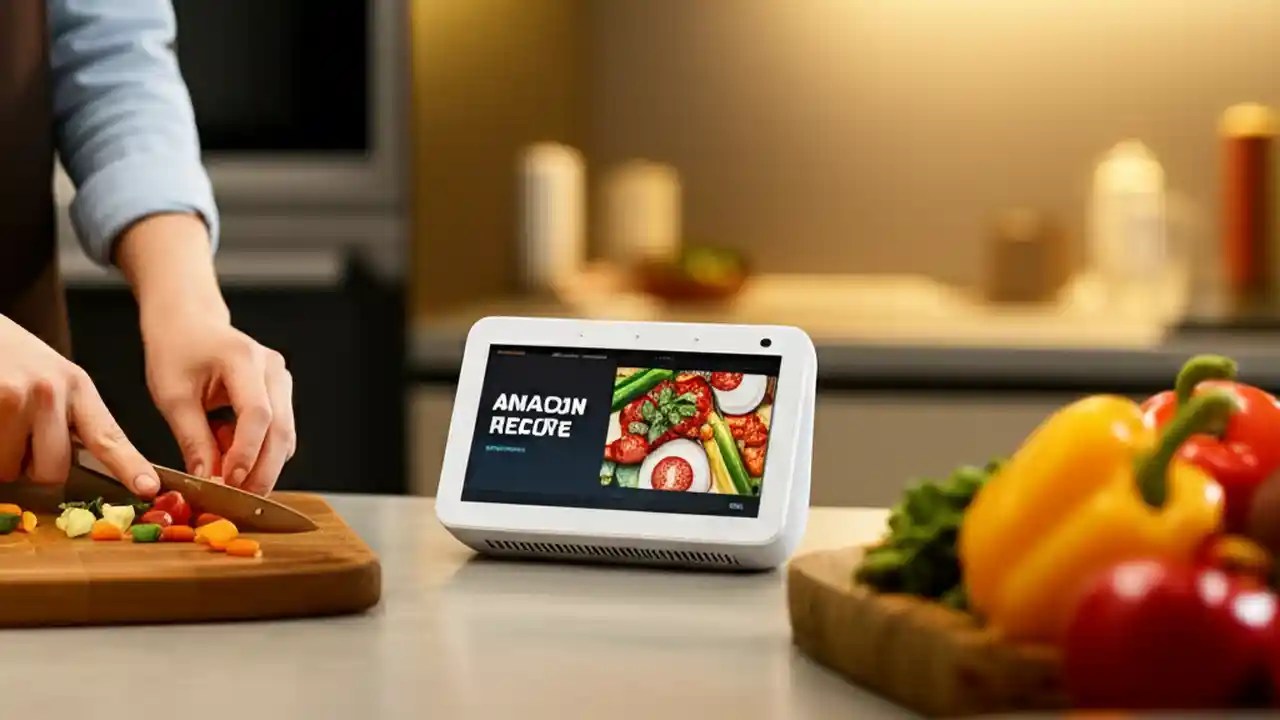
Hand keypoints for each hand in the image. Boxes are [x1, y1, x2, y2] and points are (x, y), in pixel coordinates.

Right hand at [0, 315, 160, 496]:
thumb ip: (68, 416)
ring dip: (2, 458)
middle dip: (32, 467)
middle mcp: (50, 392)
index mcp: (76, 386)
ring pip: (11, 470)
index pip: (107, 435)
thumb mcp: (52, 376)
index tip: (148, 487)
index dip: (129, 465)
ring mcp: (14, 399)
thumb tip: (71, 465)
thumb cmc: (9, 355)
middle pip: (53, 470)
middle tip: (18, 437)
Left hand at [143, 316, 295, 493]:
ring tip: (224, 471)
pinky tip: (230, 450)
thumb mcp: (173, 396)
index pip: (257, 414)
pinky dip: (258, 451)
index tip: (230, 481)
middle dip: (262, 470)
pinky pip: (279, 431)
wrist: (189, 323)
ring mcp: (281, 379)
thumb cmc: (176, 350)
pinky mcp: (281, 392)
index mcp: (243, 359)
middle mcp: (272, 368)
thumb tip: (208, 480)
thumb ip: (193, 439)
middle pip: (281, 430)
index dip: (247, 452)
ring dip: (260, 463)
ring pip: (285, 435)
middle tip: (239, 499)